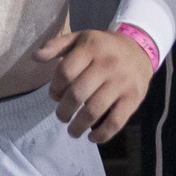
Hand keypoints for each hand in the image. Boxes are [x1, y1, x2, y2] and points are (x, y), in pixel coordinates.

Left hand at [32, 28, 152, 142]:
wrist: (139, 50)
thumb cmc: (103, 47)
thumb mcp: (81, 38)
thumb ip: (57, 45)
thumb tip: (36, 56)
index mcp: (91, 47)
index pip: (65, 72)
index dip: (55, 88)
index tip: (55, 96)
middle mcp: (107, 63)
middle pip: (77, 94)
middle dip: (63, 111)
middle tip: (62, 116)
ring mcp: (122, 82)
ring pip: (94, 110)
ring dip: (78, 126)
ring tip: (73, 130)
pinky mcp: (133, 98)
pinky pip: (115, 122)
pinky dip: (101, 134)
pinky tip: (92, 137)